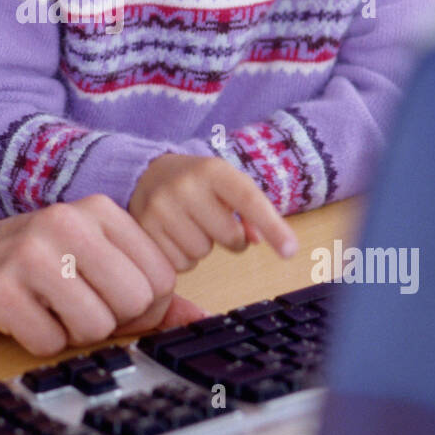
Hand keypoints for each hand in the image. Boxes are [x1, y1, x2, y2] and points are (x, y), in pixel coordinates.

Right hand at [0, 195, 183, 355]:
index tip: (106, 297)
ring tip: (44, 308)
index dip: (141, 306)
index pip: (161, 278)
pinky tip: (17, 316)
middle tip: (72, 305)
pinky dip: (36, 341)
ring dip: (70, 332)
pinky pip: (48, 341)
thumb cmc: (25, 265)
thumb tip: (204, 323)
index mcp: (99, 211)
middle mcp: (67, 223)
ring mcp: (31, 253)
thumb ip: (149, 292)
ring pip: (94, 326)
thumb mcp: (90, 262)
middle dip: (108, 321)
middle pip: (133, 303)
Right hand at [128, 154, 297, 270]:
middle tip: (214, 223)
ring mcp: (160, 207)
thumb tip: (256, 240)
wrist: (144, 174)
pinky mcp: (143, 230)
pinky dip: (180, 257)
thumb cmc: (197, 184)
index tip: (291, 252)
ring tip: (188, 225)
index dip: (273, 226)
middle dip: (230, 239)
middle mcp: (184, 185)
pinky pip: (178, 265)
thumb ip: (250, 211)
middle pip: (229, 237)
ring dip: (200, 248)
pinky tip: (171, 236)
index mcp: (212, 169)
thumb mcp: (226, 185)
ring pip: (201, 254)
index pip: (249, 200)